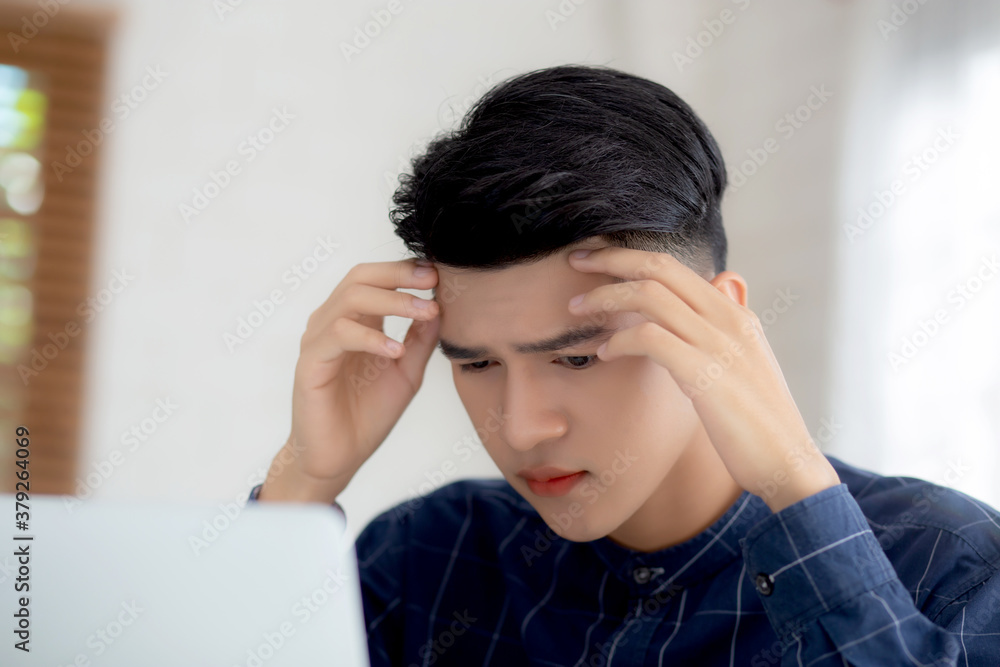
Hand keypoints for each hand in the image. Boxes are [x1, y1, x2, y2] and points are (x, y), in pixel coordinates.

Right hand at [259, 258, 440, 502]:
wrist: (340, 457)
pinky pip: (338, 336)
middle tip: (432, 281)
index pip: (375, 278)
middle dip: (399, 275)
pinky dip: (371, 338)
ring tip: (426, 313)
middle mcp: (332, 323)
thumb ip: (421, 341)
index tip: (438, 273)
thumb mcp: (406, 372)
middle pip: (360, 277)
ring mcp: (318, 340)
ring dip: (393, 302)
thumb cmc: (368, 414)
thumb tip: (440, 307)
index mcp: (355, 321)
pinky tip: (396, 350)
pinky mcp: (310, 363)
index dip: (405, 270)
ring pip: (350, 299)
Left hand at [566, 246, 839, 512]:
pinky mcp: (706, 374)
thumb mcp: (740, 366)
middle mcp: (729, 318)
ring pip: (649, 296)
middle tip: (575, 261)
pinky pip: (650, 338)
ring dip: (605, 298)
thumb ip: (717, 332)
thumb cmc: (756, 423)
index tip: (596, 260)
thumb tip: (705, 298)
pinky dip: (619, 339)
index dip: (629, 256)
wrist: (788, 464)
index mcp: (734, 313)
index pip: (674, 267)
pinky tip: (603, 353)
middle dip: (611, 259)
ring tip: (576, 310)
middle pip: (659, 268)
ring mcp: (719, 344)